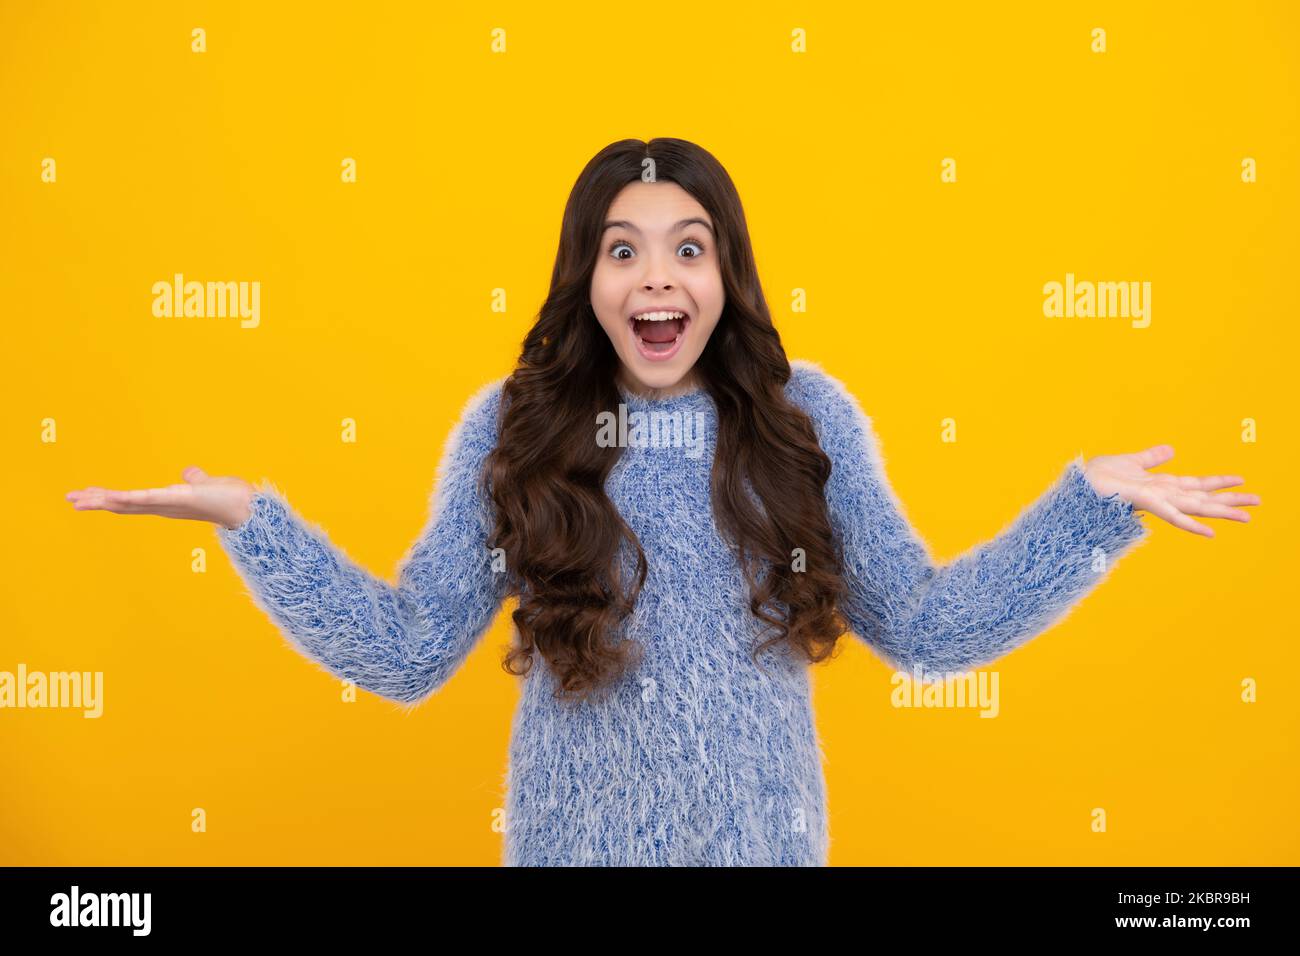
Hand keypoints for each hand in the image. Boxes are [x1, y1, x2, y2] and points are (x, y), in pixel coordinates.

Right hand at [66, 466, 254, 529]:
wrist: (247, 507)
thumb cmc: (229, 498)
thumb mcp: (206, 484)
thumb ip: (195, 478)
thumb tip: (188, 472)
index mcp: (166, 502)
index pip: (132, 501)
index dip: (109, 498)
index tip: (87, 495)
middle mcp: (164, 507)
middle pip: (124, 505)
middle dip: (97, 501)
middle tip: (71, 499)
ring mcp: (169, 505)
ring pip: (130, 503)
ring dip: (104, 501)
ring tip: (79, 499)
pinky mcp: (178, 500)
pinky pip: (149, 499)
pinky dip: (129, 498)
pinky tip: (112, 498)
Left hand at [1083, 445, 1259, 538]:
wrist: (1075, 487)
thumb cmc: (1096, 478)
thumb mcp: (1128, 462)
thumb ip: (1150, 458)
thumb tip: (1172, 450)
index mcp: (1159, 485)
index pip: (1194, 484)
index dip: (1217, 482)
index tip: (1240, 480)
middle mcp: (1161, 494)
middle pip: (1201, 496)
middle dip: (1230, 499)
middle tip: (1259, 501)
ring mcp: (1155, 500)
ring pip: (1194, 506)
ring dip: (1222, 511)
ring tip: (1247, 517)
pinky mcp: (1145, 502)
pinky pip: (1171, 514)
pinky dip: (1191, 523)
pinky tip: (1210, 533)